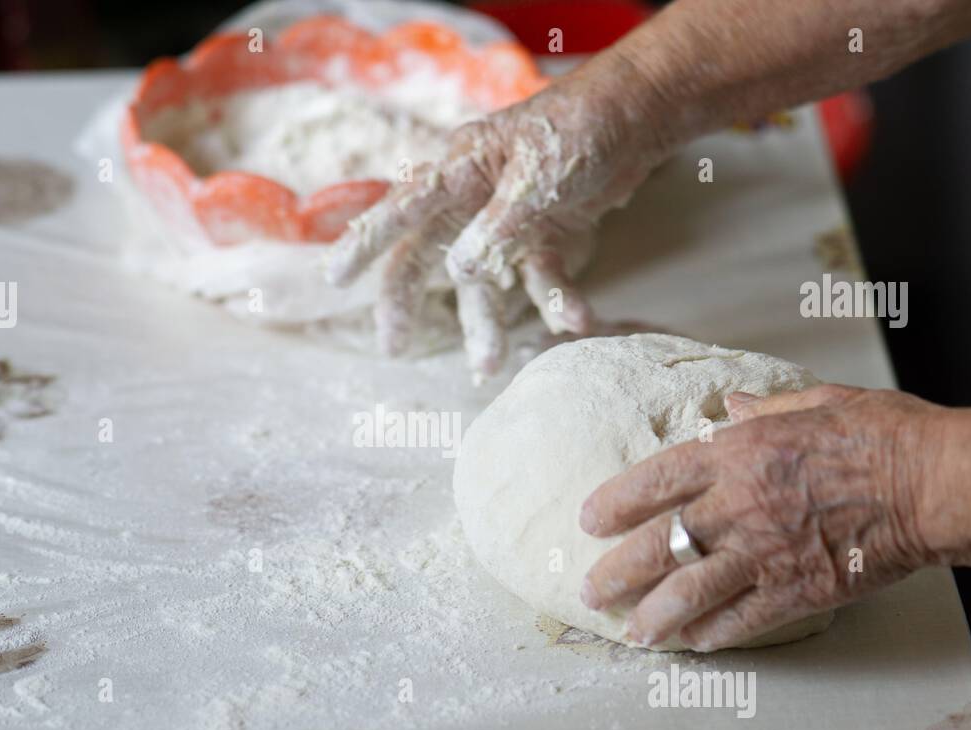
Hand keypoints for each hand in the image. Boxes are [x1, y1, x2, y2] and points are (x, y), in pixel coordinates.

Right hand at [325, 51, 669, 377]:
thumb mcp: (535, 174)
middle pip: (424, 257)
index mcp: (457, 168)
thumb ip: (497, 225)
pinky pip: (541, 281)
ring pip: (482, 284)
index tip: (332, 278)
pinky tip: (578, 321)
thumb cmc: (578, 127)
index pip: (400, 209)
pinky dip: (558, 303)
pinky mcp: (543, 239)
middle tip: (393, 346)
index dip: (364, 243)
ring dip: (486, 325)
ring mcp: (506, 224)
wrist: (638, 118)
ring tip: (489, 368)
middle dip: (406, 303)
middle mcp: (472, 200)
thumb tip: (457, 272)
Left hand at [577, 385, 941, 650]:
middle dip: (615, 572)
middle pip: (657, 543)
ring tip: (630, 632)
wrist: (934, 481)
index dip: (614, 501)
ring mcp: (764, 550)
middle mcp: (738, 503)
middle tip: (591, 591)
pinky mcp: (797, 590)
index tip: (588, 520)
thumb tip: (730, 406)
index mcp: (738, 453)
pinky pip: (740, 619)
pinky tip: (691, 644)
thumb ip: (765, 409)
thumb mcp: (817, 402)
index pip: (655, 479)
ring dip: (652, 615)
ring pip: (687, 590)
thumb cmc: (883, 434)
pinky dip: (711, 634)